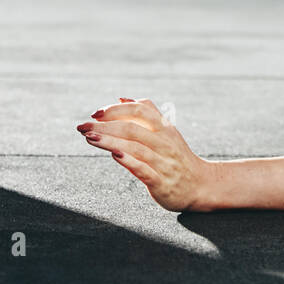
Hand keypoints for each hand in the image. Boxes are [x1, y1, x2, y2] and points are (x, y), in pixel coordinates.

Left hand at [77, 97, 213, 211]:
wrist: (201, 185)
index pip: (140, 110)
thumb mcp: (166, 131)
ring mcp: (164, 162)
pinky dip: (128, 161)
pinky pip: (143, 170)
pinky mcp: (161, 182)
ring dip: (109, 141)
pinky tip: (114, 155)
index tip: (96, 113)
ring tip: (89, 138)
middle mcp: (164, 142)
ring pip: (134, 147)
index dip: (116, 109)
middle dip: (105, 126)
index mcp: (165, 128)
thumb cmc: (177, 157)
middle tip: (83, 126)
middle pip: (132, 128)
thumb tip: (121, 98)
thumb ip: (147, 114)